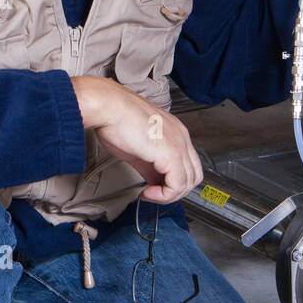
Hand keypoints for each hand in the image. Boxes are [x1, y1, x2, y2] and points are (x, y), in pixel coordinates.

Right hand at [70, 77, 202, 203]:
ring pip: (189, 182)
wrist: (108, 107)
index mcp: (175, 132)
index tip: (154, 187)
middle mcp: (181, 136)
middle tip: (155, 194)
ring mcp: (178, 144)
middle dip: (174, 191)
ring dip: (168, 195)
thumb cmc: (116, 119)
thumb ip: (150, 166)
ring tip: (149, 194)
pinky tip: (148, 192)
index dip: (173, 182)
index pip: (188, 165)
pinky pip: (178, 184)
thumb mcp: (138, 147)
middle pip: (193, 175)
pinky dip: (164, 195)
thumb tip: (153, 181)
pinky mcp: (171, 153)